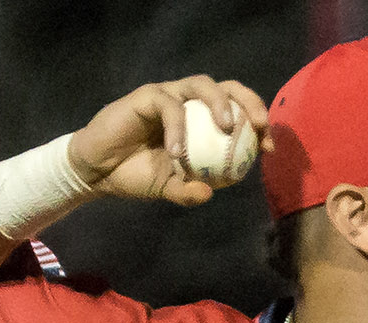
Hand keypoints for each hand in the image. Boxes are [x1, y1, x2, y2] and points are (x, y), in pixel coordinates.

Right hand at [66, 76, 271, 205]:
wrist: (98, 172)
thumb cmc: (136, 175)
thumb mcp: (169, 189)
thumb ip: (189, 191)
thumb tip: (209, 193)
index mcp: (201, 121)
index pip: (238, 111)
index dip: (258, 123)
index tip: (269, 147)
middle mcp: (188, 102)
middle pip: (227, 87)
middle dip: (249, 101)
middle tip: (258, 126)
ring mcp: (168, 96)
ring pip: (201, 84)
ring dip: (219, 102)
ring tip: (227, 127)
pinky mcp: (145, 96)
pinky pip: (169, 106)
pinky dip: (178, 128)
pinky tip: (178, 152)